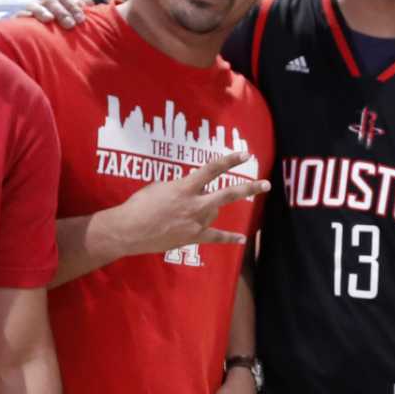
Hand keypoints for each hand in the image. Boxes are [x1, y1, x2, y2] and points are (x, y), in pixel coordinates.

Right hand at [21, 0, 93, 28]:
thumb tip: (89, 3)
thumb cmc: (65, 29)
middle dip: (62, 12)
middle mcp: (45, 4)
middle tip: (70, 25)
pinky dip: (23, 16)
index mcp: (59, 2)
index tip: (81, 20)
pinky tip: (28, 19)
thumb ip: (81, 9)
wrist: (41, 40)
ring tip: (49, 19)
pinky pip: (19, 15)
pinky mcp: (20, 20)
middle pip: (52, 1)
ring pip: (35, 6)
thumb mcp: (75, 20)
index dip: (74, 6)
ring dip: (42, 11)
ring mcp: (32, 10)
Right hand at [106, 150, 268, 255]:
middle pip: (228, 193)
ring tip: (190, 209)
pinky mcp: (193, 237)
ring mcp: (196, 222)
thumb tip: (190, 190)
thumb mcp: (159, 187)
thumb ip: (179, 186)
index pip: (212, 169)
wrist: (129, 230)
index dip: (230, 160)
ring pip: (215, 212)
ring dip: (209, 208)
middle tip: (265, 184)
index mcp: (185, 187)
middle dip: (248, 188)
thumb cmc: (139, 204)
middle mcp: (195, 204)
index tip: (244, 154)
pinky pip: (216, 238)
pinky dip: (229, 238)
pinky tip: (242, 239)